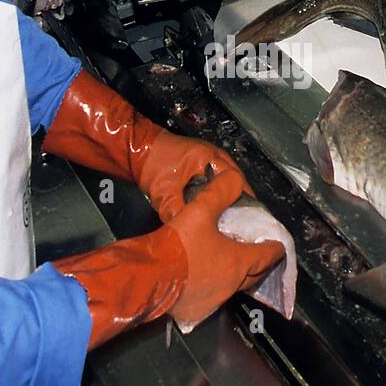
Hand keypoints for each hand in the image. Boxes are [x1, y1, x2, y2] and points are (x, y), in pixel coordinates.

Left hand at [138, 130, 252, 221]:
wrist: (139, 151)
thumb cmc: (152, 164)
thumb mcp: (164, 195)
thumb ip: (178, 214)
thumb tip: (190, 235)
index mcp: (209, 158)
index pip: (236, 181)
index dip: (243, 201)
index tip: (247, 218)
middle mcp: (215, 155)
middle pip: (238, 181)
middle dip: (240, 201)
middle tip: (242, 221)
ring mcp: (211, 157)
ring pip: (229, 181)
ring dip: (231, 197)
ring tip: (233, 217)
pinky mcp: (205, 162)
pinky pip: (220, 179)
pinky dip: (221, 192)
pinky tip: (218, 207)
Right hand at [164, 168, 284, 329]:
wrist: (144, 278)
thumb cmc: (177, 247)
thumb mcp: (199, 211)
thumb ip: (220, 193)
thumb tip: (234, 179)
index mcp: (237, 263)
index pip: (267, 255)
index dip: (274, 247)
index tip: (278, 243)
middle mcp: (230, 286)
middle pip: (253, 274)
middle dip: (258, 262)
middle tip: (257, 250)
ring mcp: (213, 301)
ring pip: (232, 285)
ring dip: (234, 273)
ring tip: (228, 258)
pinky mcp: (195, 309)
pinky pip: (212, 295)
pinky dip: (214, 284)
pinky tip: (202, 274)